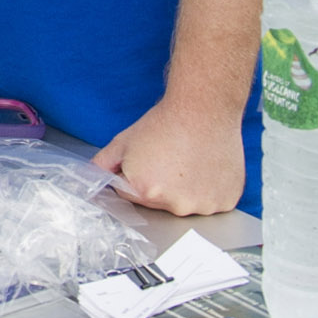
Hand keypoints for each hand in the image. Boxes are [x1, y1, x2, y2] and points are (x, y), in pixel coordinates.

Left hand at [93, 98, 246, 215]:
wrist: (202, 111)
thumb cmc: (164, 124)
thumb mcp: (122, 142)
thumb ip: (102, 164)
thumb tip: (92, 178)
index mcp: (145, 191)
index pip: (128, 194)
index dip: (132, 175)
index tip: (144, 162)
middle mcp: (175, 205)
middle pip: (157, 201)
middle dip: (157, 184)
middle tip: (167, 159)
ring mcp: (203, 206)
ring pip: (185, 202)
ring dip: (184, 189)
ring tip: (187, 162)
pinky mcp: (225, 202)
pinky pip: (210, 202)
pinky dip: (207, 189)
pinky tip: (205, 168)